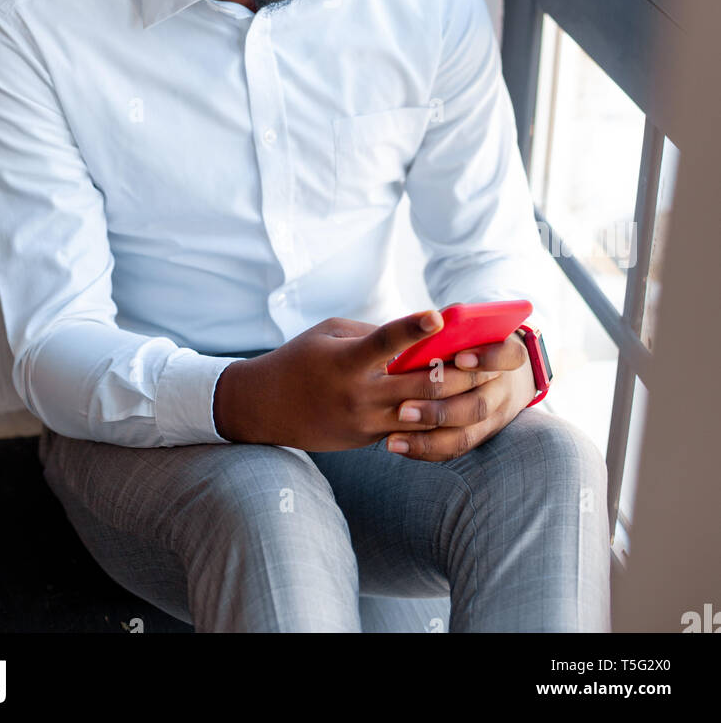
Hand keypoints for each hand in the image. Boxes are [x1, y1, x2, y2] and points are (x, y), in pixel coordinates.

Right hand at [212, 308, 506, 451]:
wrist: (267, 409)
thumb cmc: (301, 359)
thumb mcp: (331, 333)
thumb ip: (373, 333)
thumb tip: (418, 335)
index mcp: (347, 361)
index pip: (385, 341)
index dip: (413, 327)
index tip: (439, 315)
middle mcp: (360, 394)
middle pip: (421, 385)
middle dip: (458, 371)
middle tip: (488, 355)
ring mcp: (367, 422)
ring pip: (425, 414)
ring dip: (457, 399)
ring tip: (485, 382)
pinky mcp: (370, 440)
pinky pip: (413, 432)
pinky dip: (437, 419)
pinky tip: (461, 407)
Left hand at [385, 331, 536, 461]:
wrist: (501, 372)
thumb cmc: (474, 338)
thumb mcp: (471, 328)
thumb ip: (455, 328)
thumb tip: (429, 326)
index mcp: (507, 356)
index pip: (508, 356)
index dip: (486, 358)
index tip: (458, 358)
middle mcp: (504, 391)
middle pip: (478, 406)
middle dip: (440, 409)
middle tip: (402, 409)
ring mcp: (493, 418)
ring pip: (464, 435)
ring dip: (427, 438)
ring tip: (392, 438)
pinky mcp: (478, 436)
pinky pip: (453, 449)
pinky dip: (425, 449)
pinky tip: (398, 445)